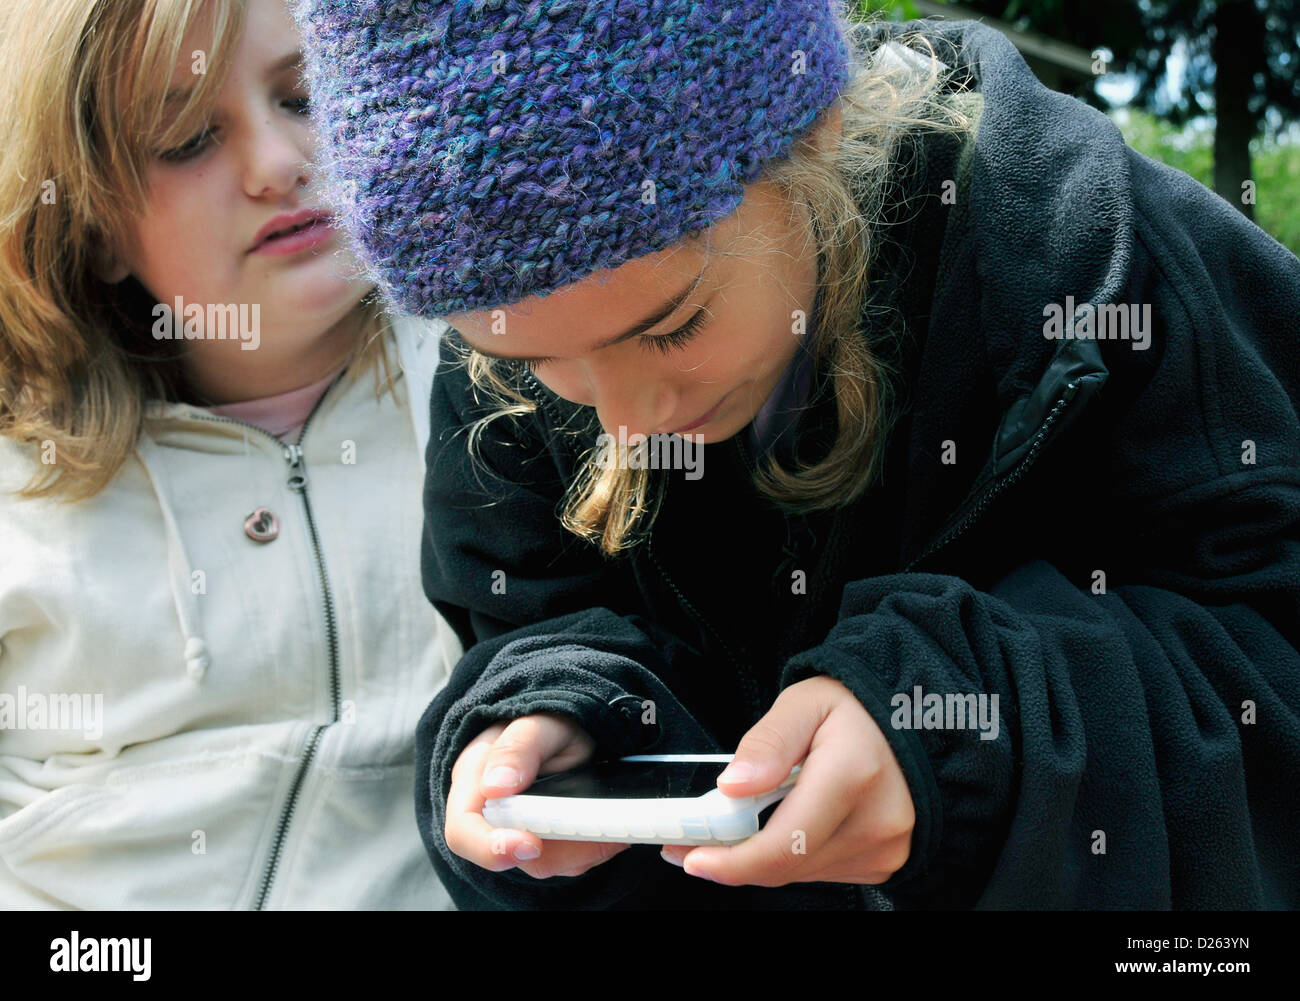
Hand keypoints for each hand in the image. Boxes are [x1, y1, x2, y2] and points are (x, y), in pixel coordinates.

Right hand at [444, 713, 629, 878]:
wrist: (572, 725)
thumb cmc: (549, 720)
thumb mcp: (538, 723)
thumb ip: (517, 747)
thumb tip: (495, 787)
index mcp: (474, 779)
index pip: (463, 831)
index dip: (491, 848)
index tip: (533, 844)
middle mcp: (491, 813)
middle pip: (511, 857)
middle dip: (560, 850)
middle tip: (600, 829)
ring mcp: (518, 831)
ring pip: (546, 864)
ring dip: (583, 849)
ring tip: (611, 822)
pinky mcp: (545, 842)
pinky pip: (567, 862)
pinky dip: (593, 847)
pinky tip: (608, 826)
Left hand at [660, 676, 914, 885]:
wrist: (909, 719)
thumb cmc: (856, 707)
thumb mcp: (803, 703)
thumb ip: (767, 742)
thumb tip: (733, 786)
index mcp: (852, 777)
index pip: (783, 845)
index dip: (732, 862)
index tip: (693, 858)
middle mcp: (875, 822)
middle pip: (784, 865)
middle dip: (733, 857)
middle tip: (696, 838)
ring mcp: (884, 848)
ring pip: (798, 872)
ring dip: (762, 853)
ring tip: (745, 816)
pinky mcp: (883, 862)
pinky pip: (819, 870)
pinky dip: (792, 852)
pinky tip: (786, 819)